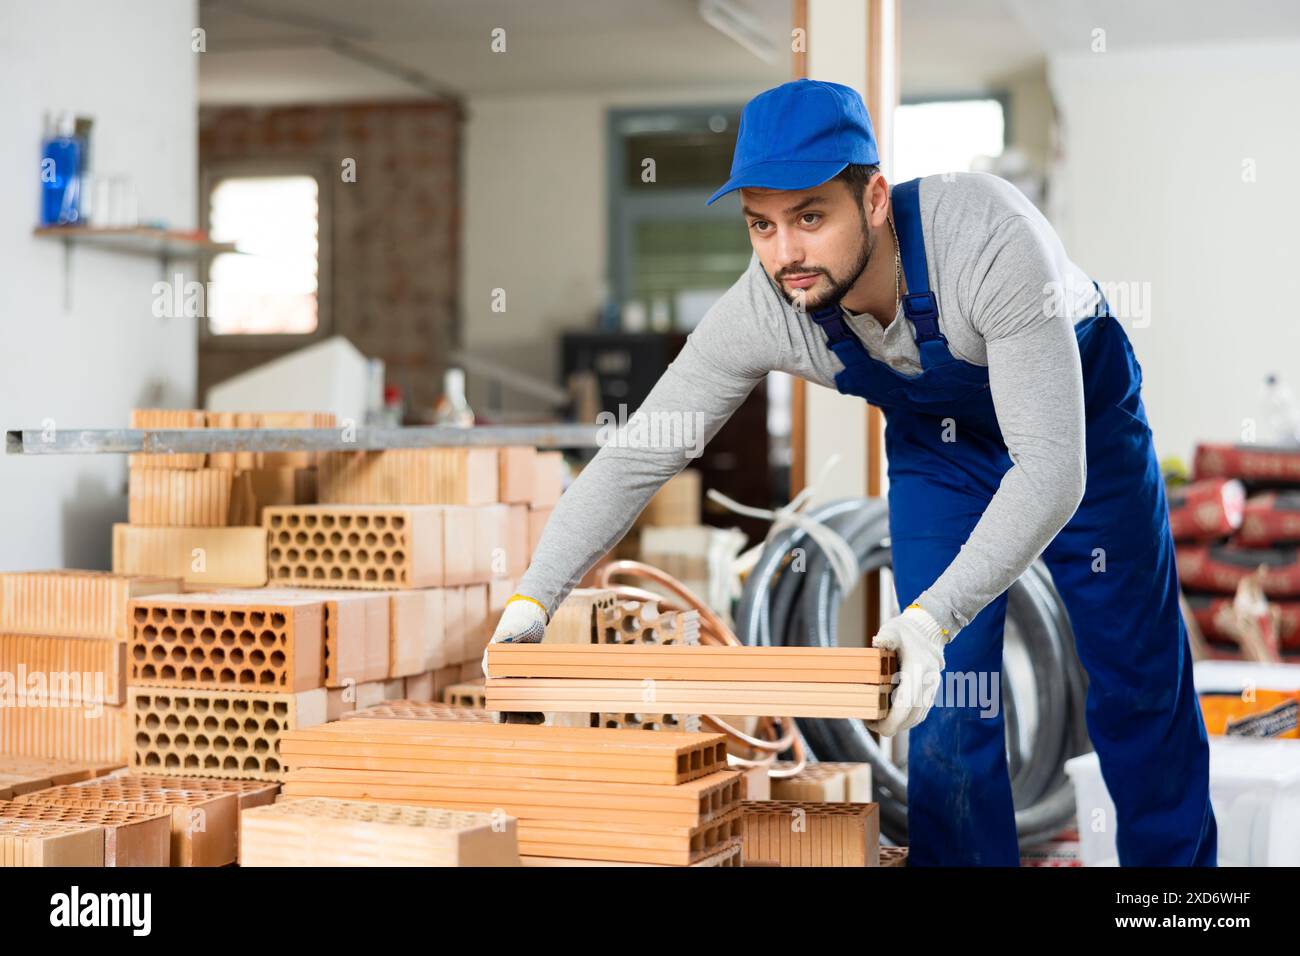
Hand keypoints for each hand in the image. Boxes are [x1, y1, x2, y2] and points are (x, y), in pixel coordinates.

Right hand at [483, 596, 548, 723]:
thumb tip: (501, 639)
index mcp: (491, 665)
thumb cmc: (520, 621)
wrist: (527, 617)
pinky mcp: (519, 677)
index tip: (509, 720)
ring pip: (513, 701)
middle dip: (515, 714)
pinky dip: (531, 705)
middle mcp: (496, 674)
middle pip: (503, 700)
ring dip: (524, 713)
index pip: (494, 691)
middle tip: (532, 723)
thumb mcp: (515, 627)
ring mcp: (508, 677)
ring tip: (541, 720)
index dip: (501, 707)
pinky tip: (541, 713)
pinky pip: (523, 695)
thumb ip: (508, 634)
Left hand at [865, 604, 951, 736]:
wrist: (929, 628)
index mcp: (917, 670)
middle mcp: (928, 681)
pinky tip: (892, 716)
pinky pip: (921, 711)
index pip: (906, 704)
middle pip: (912, 716)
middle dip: (891, 726)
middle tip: (871, 724)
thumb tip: (876, 643)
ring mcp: (932, 687)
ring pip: (917, 717)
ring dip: (900, 724)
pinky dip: (907, 718)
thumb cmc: (906, 630)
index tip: (875, 725)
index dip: (891, 720)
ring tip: (879, 721)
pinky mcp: (932, 690)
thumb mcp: (893, 630)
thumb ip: (885, 638)